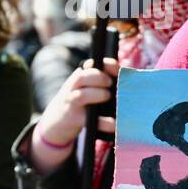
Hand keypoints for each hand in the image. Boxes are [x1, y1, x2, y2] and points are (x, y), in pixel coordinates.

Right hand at [29, 58, 119, 174]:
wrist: (56, 123)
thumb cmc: (80, 103)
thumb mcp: (87, 89)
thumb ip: (104, 84)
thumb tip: (131, 82)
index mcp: (80, 78)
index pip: (91, 65)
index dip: (105, 64)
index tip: (117, 68)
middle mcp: (74, 88)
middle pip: (82, 77)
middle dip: (98, 77)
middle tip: (110, 83)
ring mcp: (72, 104)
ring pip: (81, 95)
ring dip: (97, 94)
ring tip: (107, 96)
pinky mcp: (75, 120)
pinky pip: (90, 121)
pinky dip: (104, 122)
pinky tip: (114, 124)